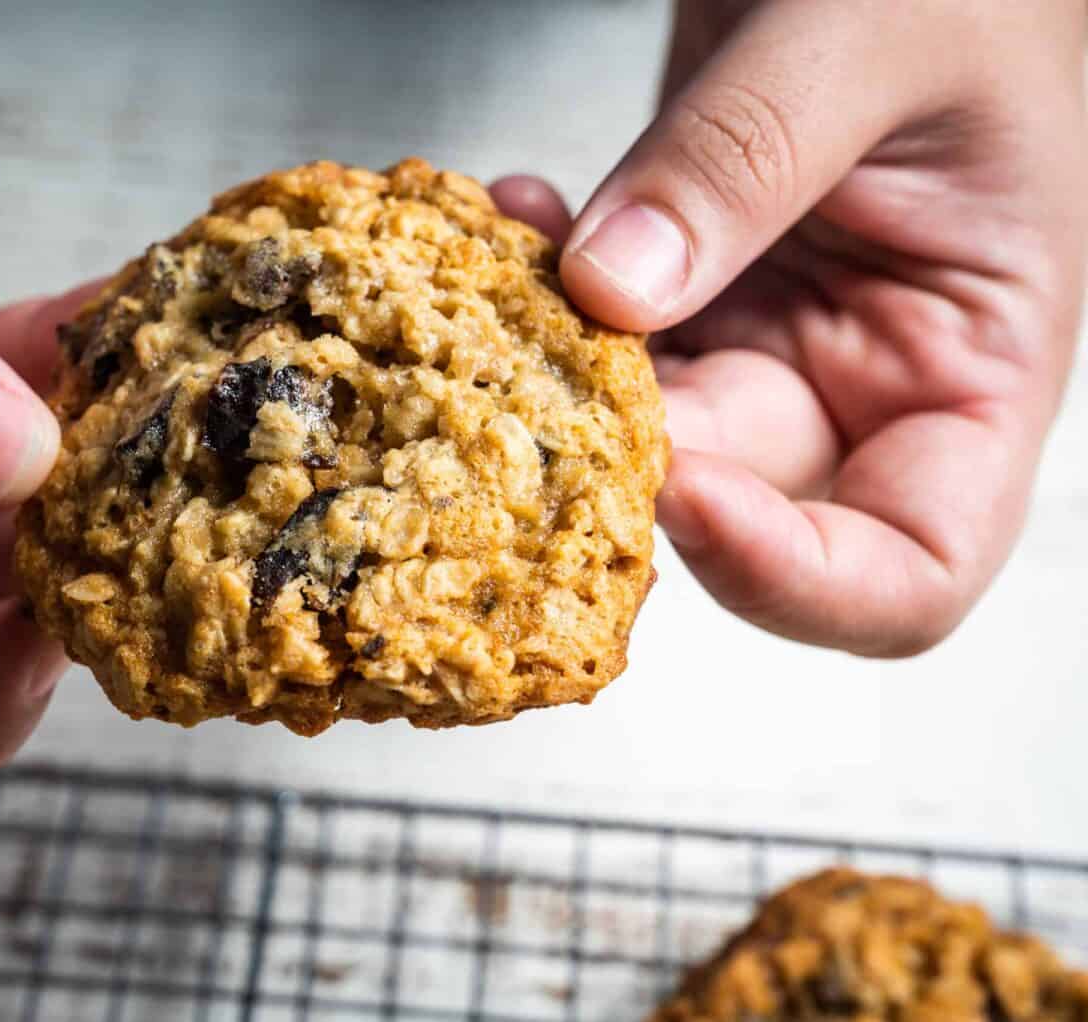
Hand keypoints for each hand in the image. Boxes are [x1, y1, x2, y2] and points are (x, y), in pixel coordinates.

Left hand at [495, 0, 1087, 654]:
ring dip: (558, 367)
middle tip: (548, 367)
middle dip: (628, 453)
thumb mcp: (870, 40)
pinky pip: (591, 330)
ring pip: (638, 422)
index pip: (908, 569)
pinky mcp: (683, 277)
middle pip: (737, 500)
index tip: (684, 492)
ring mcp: (765, 330)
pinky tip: (520, 209)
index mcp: (976, 366)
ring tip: (519, 260)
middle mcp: (866, 374)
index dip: (793, 577)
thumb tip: (610, 288)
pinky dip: (542, 285)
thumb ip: (745, 164)